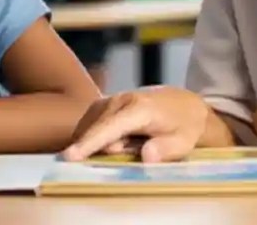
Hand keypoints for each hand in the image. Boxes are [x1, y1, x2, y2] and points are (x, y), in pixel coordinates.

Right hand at [62, 86, 211, 162]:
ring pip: (91, 127)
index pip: (109, 128)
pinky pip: (91, 124)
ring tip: (130, 144)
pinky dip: (97, 137)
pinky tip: (118, 141)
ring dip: (102, 143)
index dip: (90, 143)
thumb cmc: (184, 127)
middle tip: (135, 149)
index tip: (70, 157)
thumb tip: (146, 157)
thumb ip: (165, 149)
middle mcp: (121, 99)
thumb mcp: (183, 142)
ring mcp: (111, 99)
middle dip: (106, 149)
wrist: (186, 105)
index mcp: (140, 109)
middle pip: (97, 131)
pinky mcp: (105, 103)